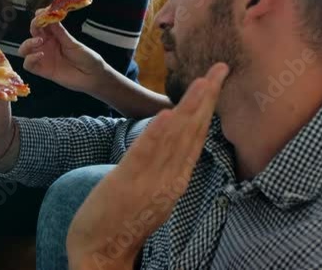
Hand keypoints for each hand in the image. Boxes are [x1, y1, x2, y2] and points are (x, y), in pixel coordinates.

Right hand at [19, 12, 107, 93]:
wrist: (93, 76)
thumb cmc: (86, 57)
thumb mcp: (73, 43)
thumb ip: (60, 32)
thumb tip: (50, 16)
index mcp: (54, 36)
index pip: (42, 24)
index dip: (39, 17)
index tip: (40, 12)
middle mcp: (47, 45)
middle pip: (32, 34)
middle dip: (33, 27)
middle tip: (38, 25)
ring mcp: (43, 57)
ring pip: (25, 49)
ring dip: (28, 43)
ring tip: (39, 41)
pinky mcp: (43, 70)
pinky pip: (28, 65)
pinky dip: (30, 58)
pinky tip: (40, 55)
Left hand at [67, 63, 227, 269]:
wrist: (101, 254)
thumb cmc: (123, 221)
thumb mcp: (151, 192)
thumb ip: (164, 166)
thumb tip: (171, 134)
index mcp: (176, 180)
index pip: (196, 137)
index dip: (207, 108)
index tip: (216, 81)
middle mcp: (170, 181)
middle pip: (192, 133)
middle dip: (206, 100)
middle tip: (219, 70)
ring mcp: (151, 183)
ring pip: (175, 139)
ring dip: (190, 108)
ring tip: (203, 82)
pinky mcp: (128, 185)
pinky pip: (146, 155)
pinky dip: (158, 134)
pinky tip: (169, 114)